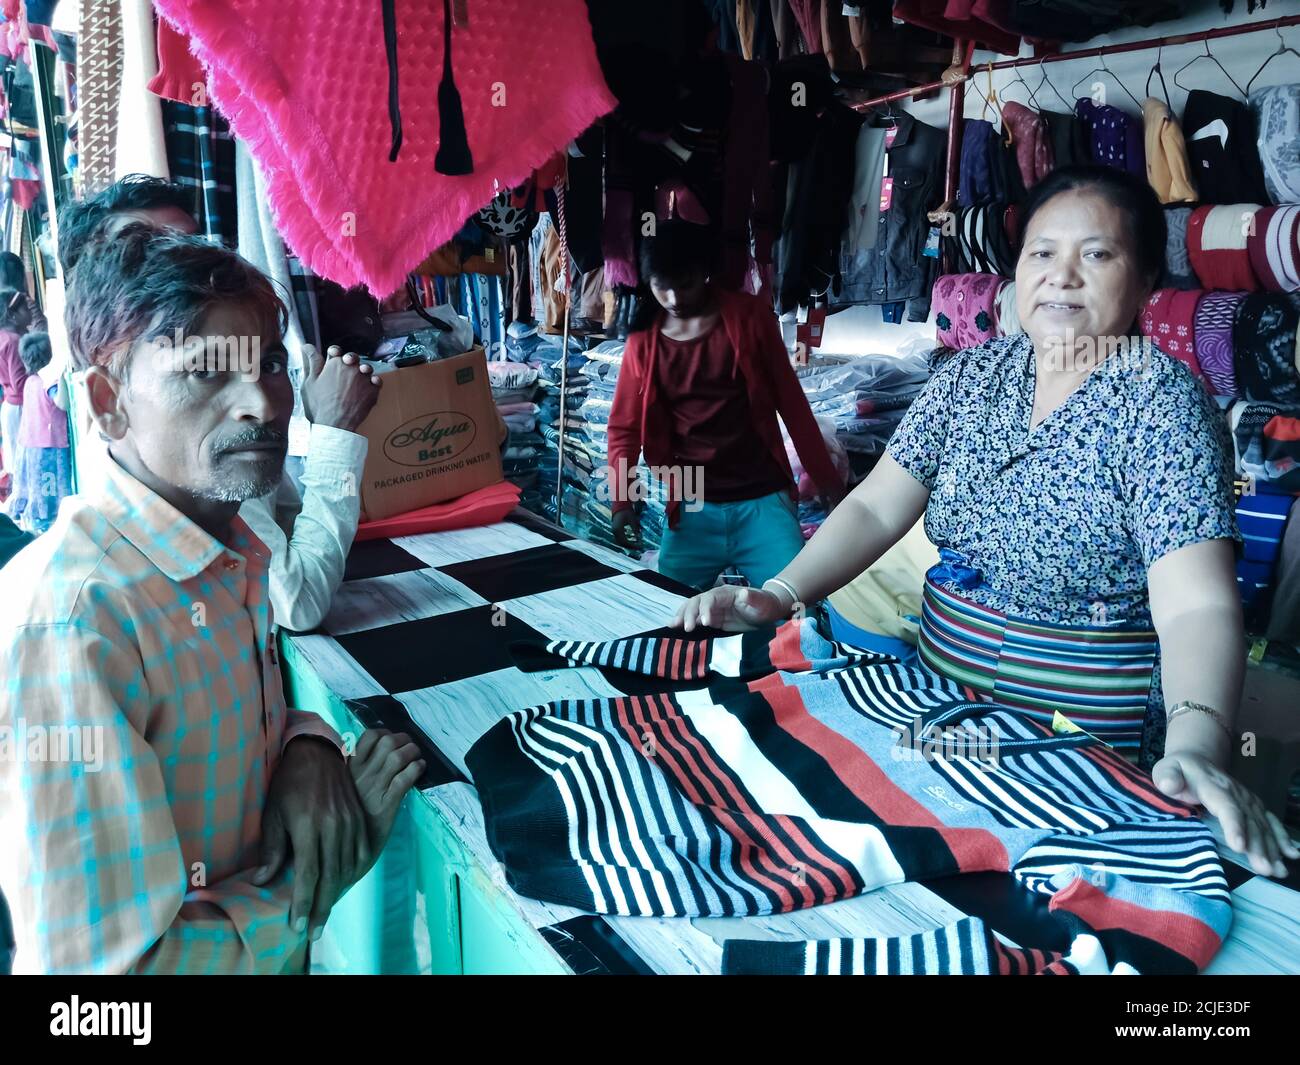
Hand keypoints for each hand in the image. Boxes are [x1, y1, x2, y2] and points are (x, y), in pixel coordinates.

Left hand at [255, 736, 368, 941]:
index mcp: (308, 826)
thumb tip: (263, 881)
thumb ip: (272, 849)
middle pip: (330, 876)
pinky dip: (353, 871)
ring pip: (347, 866)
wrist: (315, 754)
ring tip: (326, 913)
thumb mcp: (274, 814)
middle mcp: (332, 826)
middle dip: (321, 907)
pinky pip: (360, 850)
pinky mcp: (358, 817)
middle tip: (314, 933)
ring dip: (336, 893)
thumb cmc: (288, 785)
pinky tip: (344, 883)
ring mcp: (349, 821)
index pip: (308, 874)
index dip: (303, 902)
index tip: (298, 925)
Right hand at [300, 344, 381, 432]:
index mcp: (335, 363)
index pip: (336, 351)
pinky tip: (367, 386)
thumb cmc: (319, 404)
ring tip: (355, 381)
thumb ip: (311, 361)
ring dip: (362, 371)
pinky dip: (373, 382)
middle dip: (349, 361)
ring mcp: (364, 378)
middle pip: (353, 358)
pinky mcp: (373, 390)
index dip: (334, 354)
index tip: (333, 359)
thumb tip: (307, 345)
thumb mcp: (309, 382)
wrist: (335, 424)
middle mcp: (352, 367)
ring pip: (365, 368)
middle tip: (344, 373)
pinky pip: (377, 381)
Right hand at [349, 729, 424, 859]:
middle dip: (404, 740)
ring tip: (417, 757)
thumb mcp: (345, 788)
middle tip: (410, 748)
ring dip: (413, 752)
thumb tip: (375, 751)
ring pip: (397, 757)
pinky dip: (416, 769)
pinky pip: (403, 779)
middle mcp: (362, 775)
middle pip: (388, 741)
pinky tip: (420, 769)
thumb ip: (356, 770)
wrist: (344, 849)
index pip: (369, 736)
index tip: (392, 740)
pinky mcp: (387, 805)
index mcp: (351, 768)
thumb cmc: (348, 815)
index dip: (386, 733)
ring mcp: (374, 789)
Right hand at [612, 509, 641, 548]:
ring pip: (621, 542)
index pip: (625, 541)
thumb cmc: (627, 512)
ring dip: (628, 544)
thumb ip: (636, 529)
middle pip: (622, 543)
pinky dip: (626, 541)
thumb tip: (640, 538)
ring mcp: (614, 531)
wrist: (619, 506)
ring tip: (637, 545)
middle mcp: (614, 532)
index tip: (640, 545)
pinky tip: (633, 542)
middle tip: (640, 547)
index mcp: (618, 529)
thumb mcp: (633, 520)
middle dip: (631, 546)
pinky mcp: (615, 530)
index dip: (633, 545)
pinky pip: (620, 539)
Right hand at [672, 585, 787, 632]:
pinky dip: (686, 623)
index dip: (705, 609)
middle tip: (686, 628)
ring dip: (682, 616)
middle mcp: (715, 599)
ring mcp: (712, 609)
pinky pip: (696, 619)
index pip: (709, 599)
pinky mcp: (712, 619)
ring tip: (673, 626)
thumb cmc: (764, 605)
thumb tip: (743, 593)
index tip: (705, 623)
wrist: (766, 611)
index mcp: (725, 594)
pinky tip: (677, 630)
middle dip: (689, 613)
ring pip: (692, 609)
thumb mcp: (761, 602)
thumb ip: (752, 598)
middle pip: (696, 602)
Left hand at [1152, 751, 1298, 877]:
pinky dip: (1281, 838)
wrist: (1196, 760)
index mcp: (1213, 786)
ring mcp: (1247, 800)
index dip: (1234, 826)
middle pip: (1249, 821)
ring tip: (1278, 870)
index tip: (1240, 846)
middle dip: (1258, 846)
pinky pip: (1270, 822)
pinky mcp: (1254, 806)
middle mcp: (1236, 793)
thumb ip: (1167, 777)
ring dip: (1272, 848)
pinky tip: (1291, 854)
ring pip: (1262, 825)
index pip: (1226, 807)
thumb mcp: (1165, 769)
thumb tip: (1170, 785)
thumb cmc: (1177, 771)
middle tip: (1265, 869)